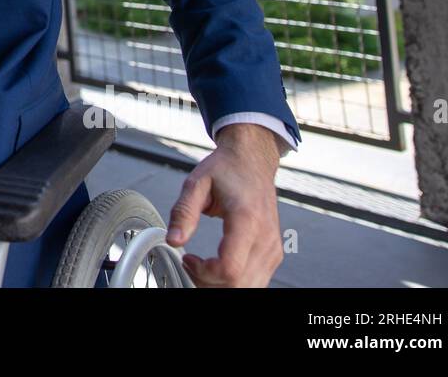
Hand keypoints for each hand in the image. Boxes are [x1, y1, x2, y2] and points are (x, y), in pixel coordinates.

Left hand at [165, 123, 283, 286]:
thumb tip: (173, 240)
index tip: (189, 259)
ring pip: (249, 288)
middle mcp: (265, 238)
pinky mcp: (274, 253)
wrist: (252, 161)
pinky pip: (256, 281)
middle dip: (208, 282)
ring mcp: (273, 248)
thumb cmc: (227, 169)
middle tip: (191, 264)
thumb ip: (183, 212)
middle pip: (239, 284)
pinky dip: (234, 281)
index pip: (230, 268)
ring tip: (202, 265)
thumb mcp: (196, 183)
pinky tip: (217, 266)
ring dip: (220, 284)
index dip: (204, 272)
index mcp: (247, 220)